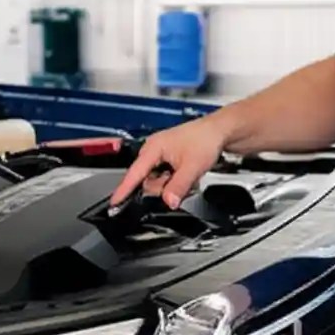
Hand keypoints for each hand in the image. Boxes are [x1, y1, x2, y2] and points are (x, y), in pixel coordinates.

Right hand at [109, 115, 227, 209]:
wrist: (219, 131)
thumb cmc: (205, 139)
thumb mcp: (192, 167)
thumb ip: (178, 186)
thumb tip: (168, 201)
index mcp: (153, 148)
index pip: (134, 173)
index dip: (124, 189)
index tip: (114, 203)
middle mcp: (153, 151)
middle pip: (147, 181)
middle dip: (162, 187)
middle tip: (181, 182)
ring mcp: (161, 155)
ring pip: (157, 181)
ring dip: (170, 185)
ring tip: (187, 176)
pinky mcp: (168, 159)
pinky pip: (165, 178)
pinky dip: (175, 181)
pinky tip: (187, 176)